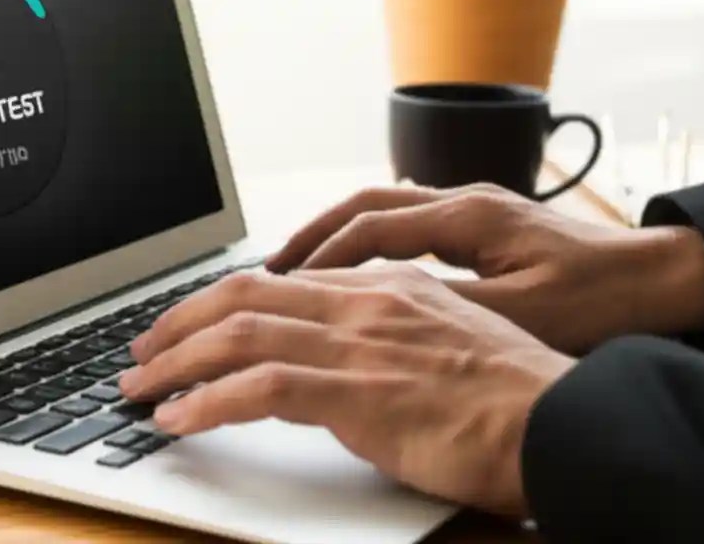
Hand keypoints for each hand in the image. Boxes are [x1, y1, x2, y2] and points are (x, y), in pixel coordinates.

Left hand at [121, 265, 574, 515]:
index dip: (222, 303)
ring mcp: (358, 342)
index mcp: (387, 286)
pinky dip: (205, 401)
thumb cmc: (518, 400)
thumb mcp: (449, 350)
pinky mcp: (356, 390)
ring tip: (138, 387)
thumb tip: (347, 372)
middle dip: (179, 321)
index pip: (282, 281)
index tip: (190, 327)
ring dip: (174, 361)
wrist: (564, 423)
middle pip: (243, 292)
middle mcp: (365, 301)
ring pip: (237, 332)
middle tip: (142, 350)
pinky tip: (178, 419)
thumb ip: (391, 347)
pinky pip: (256, 386)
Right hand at [266, 184, 703, 353]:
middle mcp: (466, 199)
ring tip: (300, 268)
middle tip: (269, 266)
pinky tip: (359, 271)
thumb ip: (451, 309)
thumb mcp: (523, 315)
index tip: (283, 284)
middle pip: (367, 203)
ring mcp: (476, 207)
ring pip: (386, 209)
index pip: (371, 228)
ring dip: (339, 235)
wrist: (663, 278)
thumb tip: (384, 312)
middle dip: (313, 234)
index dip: (321, 257)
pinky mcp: (487, 224)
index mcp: (470, 215)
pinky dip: (371, 243)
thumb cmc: (602, 299)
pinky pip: (410, 222)